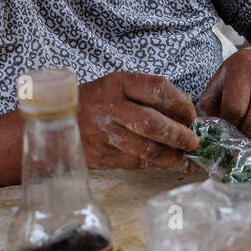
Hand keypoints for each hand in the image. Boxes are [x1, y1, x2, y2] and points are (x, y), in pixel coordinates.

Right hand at [78, 71, 200, 171]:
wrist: (55, 120)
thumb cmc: (95, 101)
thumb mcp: (116, 86)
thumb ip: (146, 96)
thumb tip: (184, 115)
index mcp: (118, 84)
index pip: (158, 88)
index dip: (181, 103)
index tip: (191, 114)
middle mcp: (111, 108)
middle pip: (153, 123)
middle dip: (179, 135)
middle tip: (195, 142)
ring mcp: (105, 135)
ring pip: (147, 149)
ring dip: (173, 157)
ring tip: (189, 160)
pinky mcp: (103, 157)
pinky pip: (137, 164)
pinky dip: (158, 166)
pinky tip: (171, 166)